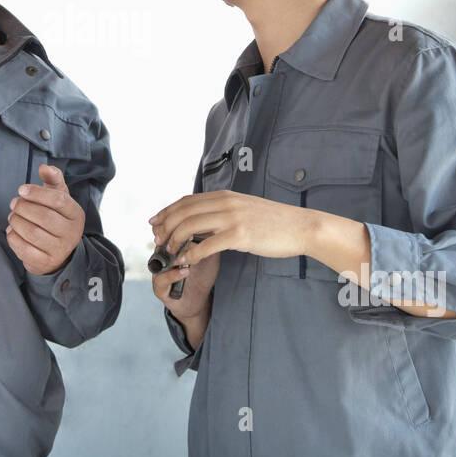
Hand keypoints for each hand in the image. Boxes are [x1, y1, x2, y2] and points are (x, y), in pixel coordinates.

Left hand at [6, 165, 84, 275]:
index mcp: (76, 214)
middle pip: (44, 217)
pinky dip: (13, 237)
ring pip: (32, 233)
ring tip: (12, 216)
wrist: (58, 252)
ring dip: (16, 221)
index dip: (37, 193)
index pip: (58, 200)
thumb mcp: (58, 197)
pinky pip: (24, 249)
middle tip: (13, 203)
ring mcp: (59, 250)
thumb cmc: (55, 217)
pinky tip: (12, 230)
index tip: (21, 189)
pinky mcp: (45, 263)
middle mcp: (71, 233)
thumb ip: (53, 179)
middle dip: (23, 207)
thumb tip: (44, 167)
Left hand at [149, 190, 315, 267]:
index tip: (154, 222)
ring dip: (174, 240)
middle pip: (183, 211)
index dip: (167, 211)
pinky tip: (186, 261)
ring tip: (168, 252)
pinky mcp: (240, 235)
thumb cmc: (274, 222)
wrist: (301, 226)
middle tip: (157, 241)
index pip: (186, 201)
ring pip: (190, 225)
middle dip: (165, 226)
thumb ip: (224, 212)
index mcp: (225, 196)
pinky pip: (206, 245)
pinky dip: (191, 253)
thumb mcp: (245, 209)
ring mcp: (232, 218)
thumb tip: (203, 222)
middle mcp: (225, 203)